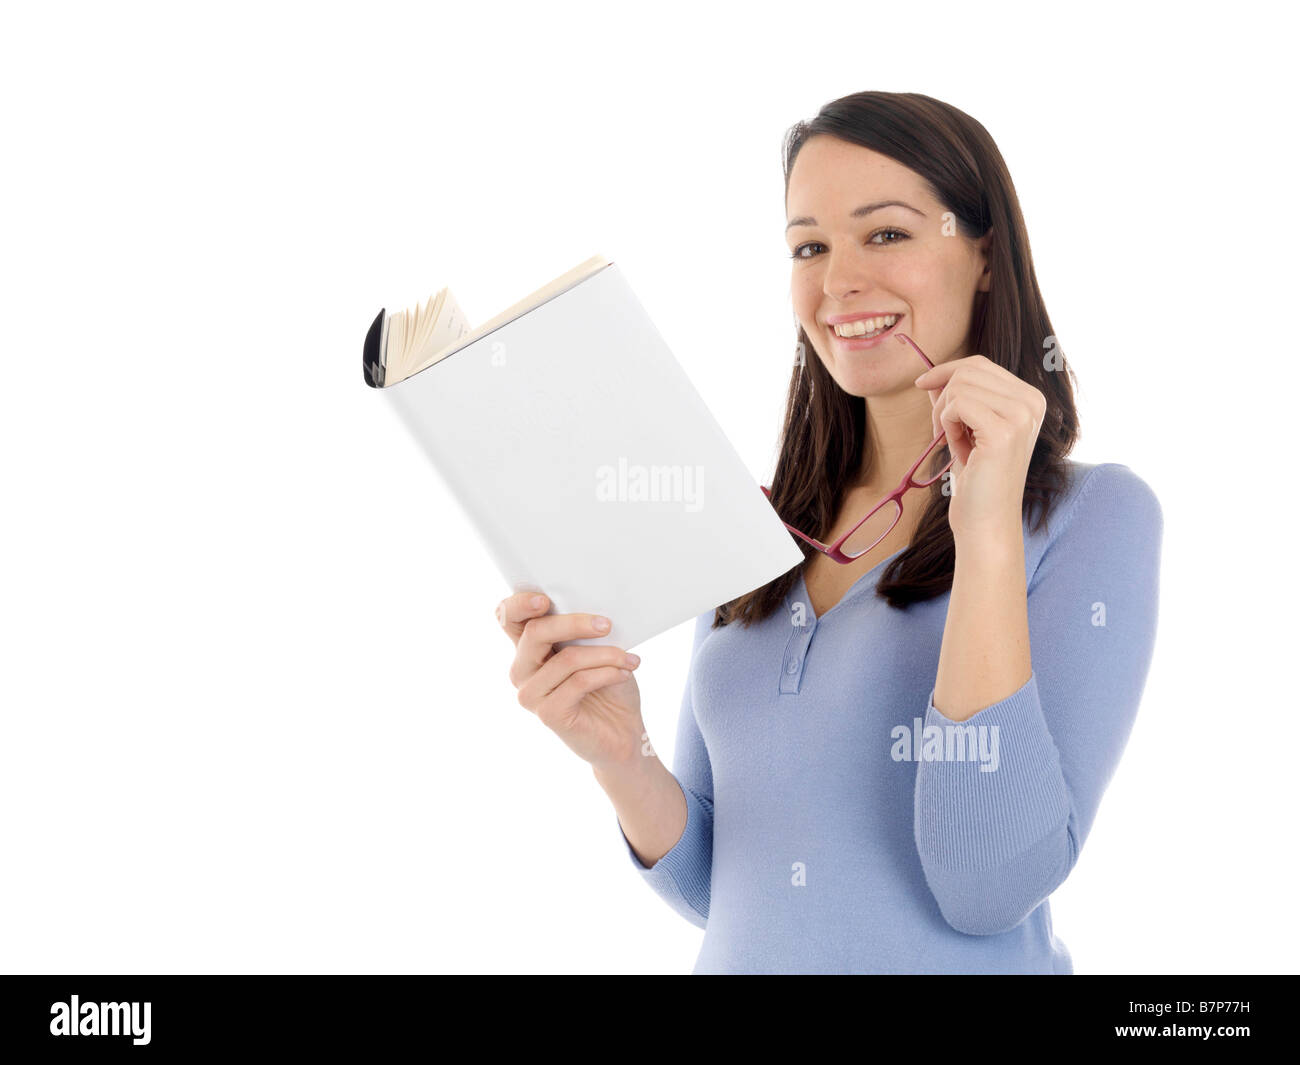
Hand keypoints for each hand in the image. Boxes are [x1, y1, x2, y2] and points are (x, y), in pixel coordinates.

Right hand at [496, 591, 645, 767]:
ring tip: (629, 659)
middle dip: (574, 623)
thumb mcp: (597, 649)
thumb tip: (592, 611)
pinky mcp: (548, 714)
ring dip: (605, 654)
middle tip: (606, 624)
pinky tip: (624, 673)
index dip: (519, 604)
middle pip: (536, 633)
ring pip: (566, 659)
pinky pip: (578, 682)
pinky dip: (607, 673)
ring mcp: (531, 694)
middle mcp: (522, 670)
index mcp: (529, 648)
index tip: (544, 599)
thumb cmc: (609, 685)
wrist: (623, 733)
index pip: (507, 618)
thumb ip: (583, 631)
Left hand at [912, 352, 1045, 541]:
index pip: (980, 364)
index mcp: (1030, 398)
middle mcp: (1033, 402)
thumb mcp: (966, 430)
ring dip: (944, 414)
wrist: (986, 521)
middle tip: (942, 431)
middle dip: (943, 397)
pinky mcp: (1004, 431)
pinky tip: (957, 448)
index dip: (946, 371)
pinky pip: (957, 404)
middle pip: (968, 370)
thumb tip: (932, 376)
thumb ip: (955, 399)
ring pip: (960, 386)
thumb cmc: (976, 479)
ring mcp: (1022, 415)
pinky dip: (946, 424)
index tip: (923, 385)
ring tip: (954, 443)